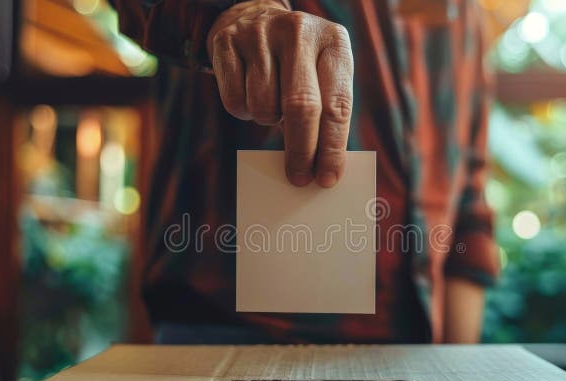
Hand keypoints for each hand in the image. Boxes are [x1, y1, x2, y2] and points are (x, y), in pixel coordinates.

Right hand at [207, 0, 353, 187]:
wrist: (255, 17)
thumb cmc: (299, 64)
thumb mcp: (322, 75)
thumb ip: (326, 115)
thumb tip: (319, 168)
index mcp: (333, 41)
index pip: (338, 104)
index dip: (333, 147)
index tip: (327, 178)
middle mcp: (299, 31)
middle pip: (302, 107)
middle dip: (301, 151)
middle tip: (299, 177)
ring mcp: (261, 34)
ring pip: (264, 107)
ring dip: (268, 121)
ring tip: (272, 105)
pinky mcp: (227, 42)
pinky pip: (235, 101)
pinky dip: (244, 112)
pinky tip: (251, 94)